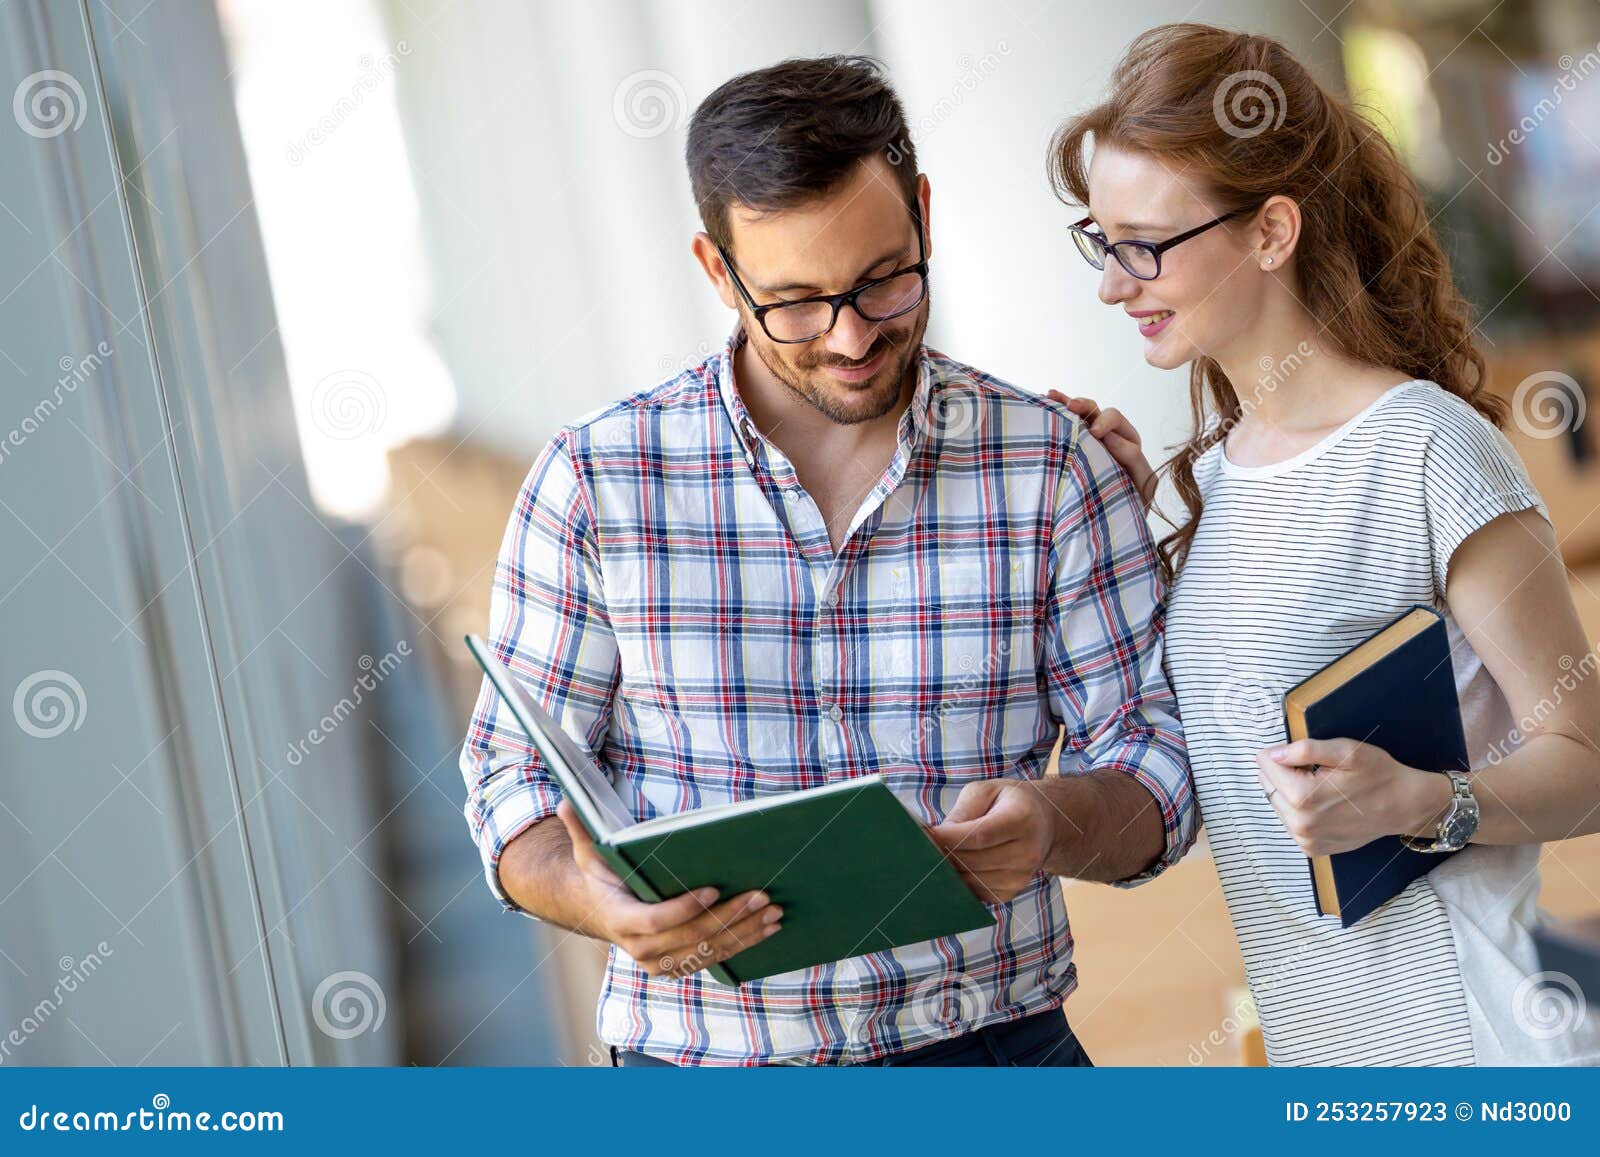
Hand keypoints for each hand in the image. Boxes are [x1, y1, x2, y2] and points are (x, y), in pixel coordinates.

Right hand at [555, 800, 781, 978]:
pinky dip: (746, 942)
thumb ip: (582, 831)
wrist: (601, 913)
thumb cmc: (601, 877)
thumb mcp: (589, 854)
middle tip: (761, 894)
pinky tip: (770, 926)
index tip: (713, 889)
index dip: (686, 908)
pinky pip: (718, 958)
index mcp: (623, 921)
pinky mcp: (681, 966)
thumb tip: (566, 801)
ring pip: (711, 950)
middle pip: (693, 937)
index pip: (656, 920)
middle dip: (730, 916)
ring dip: (747, 931)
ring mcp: (664, 963)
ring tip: (774, 909)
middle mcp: (644, 951)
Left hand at [926, 780, 1053, 902]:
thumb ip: (962, 813)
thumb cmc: (1008, 802)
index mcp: (1022, 819)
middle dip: (941, 854)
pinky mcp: (1010, 893)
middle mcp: (1027, 852)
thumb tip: (936, 837)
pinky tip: (951, 867)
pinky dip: (958, 881)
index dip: (949, 838)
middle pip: (972, 861)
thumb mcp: (986, 792)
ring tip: (933, 854)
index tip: (924, 834)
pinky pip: (974, 893)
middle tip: (917, 845)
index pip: (980, 835)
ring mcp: (1020, 877)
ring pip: (970, 880)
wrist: (1044, 824)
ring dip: (946, 870)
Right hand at [1045, 390, 1155, 505]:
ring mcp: (1089, 441)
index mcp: (1127, 444)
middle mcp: (1108, 438)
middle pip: (1099, 413)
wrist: (1114, 521)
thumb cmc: (1130, 503)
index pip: (1117, 425)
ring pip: (1081, 415)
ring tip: (1052, 396)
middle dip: (1086, 408)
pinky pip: (1067, 425)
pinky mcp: (1074, 446)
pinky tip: (1044, 402)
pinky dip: (1057, 411)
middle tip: (1072, 407)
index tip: (1095, 433)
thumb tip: (1109, 440)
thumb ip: (1133, 462)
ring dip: (1067, 403)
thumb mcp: (1140, 485)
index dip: (1106, 424)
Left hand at [1256, 739, 1452, 857]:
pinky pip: (1289, 820)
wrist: (1404, 806)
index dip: (1284, 753)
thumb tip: (1272, 754)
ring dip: (1290, 791)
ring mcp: (1304, 840)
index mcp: (1303, 797)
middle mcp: (1299, 824)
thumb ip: (1304, 749)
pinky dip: (1299, 809)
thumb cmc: (1378, 775)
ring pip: (1276, 802)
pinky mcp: (1310, 848)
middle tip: (1317, 771)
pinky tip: (1323, 804)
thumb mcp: (1346, 751)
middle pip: (1267, 783)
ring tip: (1323, 788)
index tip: (1308, 757)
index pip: (1265, 762)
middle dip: (1285, 772)